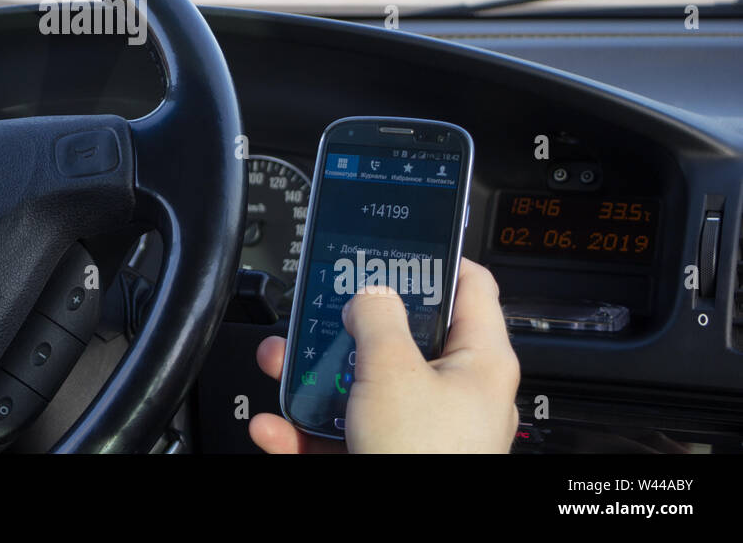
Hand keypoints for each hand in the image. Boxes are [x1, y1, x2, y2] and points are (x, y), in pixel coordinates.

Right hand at [249, 258, 520, 452]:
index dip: (433, 257)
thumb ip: (377, 318)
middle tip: (320, 307)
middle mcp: (454, 395)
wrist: (409, 539)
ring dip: (313, 377)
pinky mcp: (387, 460)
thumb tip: (371, 294)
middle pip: (399, 338)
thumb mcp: (392, 368)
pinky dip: (304, 431)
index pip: (469, 286)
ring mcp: (420, 433)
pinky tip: (276, 426)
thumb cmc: (426, 458)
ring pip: (360, 387)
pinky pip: (340, 436)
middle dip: (346, 324)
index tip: (394, 243)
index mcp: (479, 360)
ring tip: (280, 362)